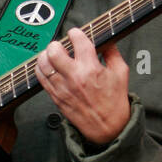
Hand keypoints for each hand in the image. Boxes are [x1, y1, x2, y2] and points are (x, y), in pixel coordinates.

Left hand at [34, 29, 130, 146]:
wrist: (107, 127)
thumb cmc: (114, 101)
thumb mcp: (120, 73)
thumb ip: (112, 53)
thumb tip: (106, 40)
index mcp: (91, 69)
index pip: (78, 41)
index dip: (75, 33)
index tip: (75, 34)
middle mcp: (74, 77)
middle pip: (54, 51)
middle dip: (57, 44)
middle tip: (61, 46)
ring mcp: (62, 87)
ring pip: (43, 63)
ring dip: (46, 55)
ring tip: (52, 55)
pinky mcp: (55, 96)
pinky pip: (40, 78)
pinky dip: (41, 68)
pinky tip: (48, 67)